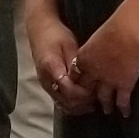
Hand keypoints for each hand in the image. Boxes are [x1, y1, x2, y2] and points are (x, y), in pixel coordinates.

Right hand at [23, 0, 93, 114]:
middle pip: (66, 101)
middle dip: (84, 101)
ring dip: (80, 105)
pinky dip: (74, 105)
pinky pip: (61, 102)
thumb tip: (88, 78)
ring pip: (64, 105)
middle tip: (99, 95)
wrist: (39, 31)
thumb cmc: (56, 35)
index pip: (68, 89)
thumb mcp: (69, 44)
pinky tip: (85, 101)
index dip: (84, 93)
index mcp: (51, 67)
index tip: (96, 89)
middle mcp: (46, 80)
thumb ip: (76, 63)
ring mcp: (46, 85)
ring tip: (94, 100)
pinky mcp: (48, 87)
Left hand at [74, 18, 138, 116]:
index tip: (78, 86)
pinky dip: (124, 108)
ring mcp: (108, 81)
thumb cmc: (114, 28)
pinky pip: (122, 100)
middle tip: (89, 103)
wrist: (127, 32)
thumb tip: (98, 48)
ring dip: (105, 105)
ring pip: (104, 98)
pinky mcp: (124, 84)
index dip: (77, 82)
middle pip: (87, 90)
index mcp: (84, 59)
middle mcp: (93, 73)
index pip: (76, 75)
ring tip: (106, 110)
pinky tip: (125, 113)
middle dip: (87, 98)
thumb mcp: (96, 37)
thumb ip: (95, 47)